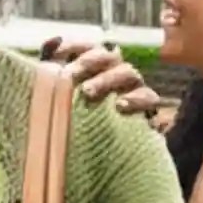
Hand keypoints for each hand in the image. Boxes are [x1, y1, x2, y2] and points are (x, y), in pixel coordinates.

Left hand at [39, 36, 158, 115]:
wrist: (110, 158)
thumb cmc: (81, 122)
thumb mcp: (61, 100)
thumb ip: (51, 74)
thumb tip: (50, 44)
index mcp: (97, 69)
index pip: (88, 48)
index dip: (73, 46)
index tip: (56, 54)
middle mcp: (117, 74)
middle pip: (108, 56)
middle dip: (88, 62)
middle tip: (70, 75)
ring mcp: (136, 91)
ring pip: (129, 73)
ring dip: (108, 80)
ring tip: (89, 93)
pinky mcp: (150, 113)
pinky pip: (152, 102)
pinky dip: (139, 102)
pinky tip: (124, 108)